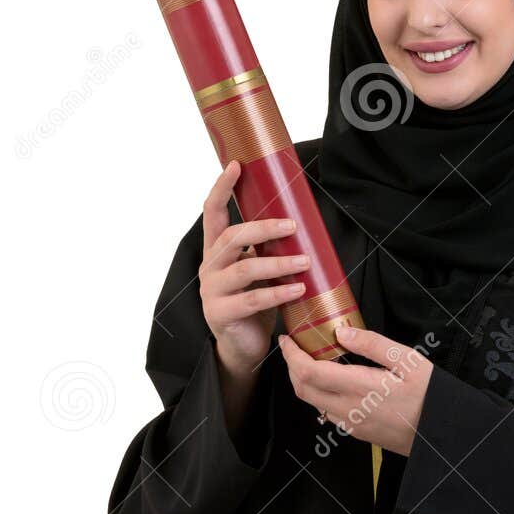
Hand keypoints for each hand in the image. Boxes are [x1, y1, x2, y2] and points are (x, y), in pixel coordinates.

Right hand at [199, 160, 309, 379]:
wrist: (241, 347)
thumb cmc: (253, 303)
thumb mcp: (257, 270)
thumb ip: (264, 250)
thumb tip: (298, 222)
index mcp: (216, 251)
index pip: (211, 213)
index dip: (221, 188)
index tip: (236, 165)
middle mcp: (209, 267)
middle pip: (230, 236)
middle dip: (262, 228)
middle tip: (292, 226)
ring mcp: (211, 291)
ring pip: (243, 269)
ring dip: (277, 263)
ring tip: (304, 262)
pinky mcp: (220, 314)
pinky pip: (251, 300)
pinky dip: (277, 292)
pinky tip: (298, 289)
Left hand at [277, 323, 431, 456]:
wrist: (440, 435)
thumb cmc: (430, 395)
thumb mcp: (407, 360)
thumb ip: (372, 344)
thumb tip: (341, 331)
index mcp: (359, 387)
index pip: (308, 372)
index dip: (291, 355)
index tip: (287, 339)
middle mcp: (348, 409)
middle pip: (302, 389)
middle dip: (290, 366)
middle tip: (294, 347)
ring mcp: (350, 424)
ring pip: (312, 402)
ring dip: (303, 381)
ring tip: (310, 359)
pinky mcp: (356, 432)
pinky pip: (327, 413)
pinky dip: (318, 394)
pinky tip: (331, 381)